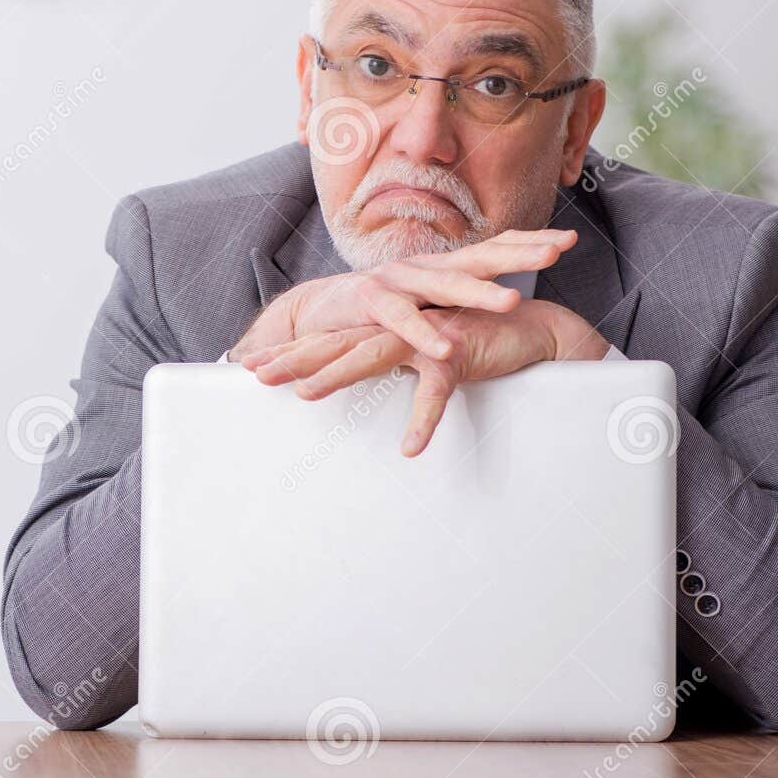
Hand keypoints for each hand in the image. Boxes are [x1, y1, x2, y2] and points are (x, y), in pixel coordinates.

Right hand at [227, 229, 579, 362]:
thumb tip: (506, 303)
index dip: (528, 242)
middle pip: (478, 257)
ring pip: (443, 285)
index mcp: (441, 268)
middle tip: (557, 251)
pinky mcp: (368, 303)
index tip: (568, 240)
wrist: (314, 315)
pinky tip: (445, 349)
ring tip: (512, 303)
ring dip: (477, 294)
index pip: (491, 248)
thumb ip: (459, 304)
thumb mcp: (426, 305)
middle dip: (519, 254)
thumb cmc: (376, 313)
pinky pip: (400, 320)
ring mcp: (396, 281)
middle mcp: (423, 268)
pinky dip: (422, 334)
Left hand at [240, 300, 607, 455]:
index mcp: (386, 331)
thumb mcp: (419, 362)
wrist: (528, 331)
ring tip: (304, 396)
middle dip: (293, 359)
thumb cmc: (471, 346)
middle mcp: (398, 329)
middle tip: (256, 373)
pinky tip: (410, 448)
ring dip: (337, 376)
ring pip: (372, 356)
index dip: (290, 352)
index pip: (328, 341)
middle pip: (336, 344)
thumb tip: (357, 387)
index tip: (249, 365)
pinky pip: (436, 391)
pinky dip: (423, 420)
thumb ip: (389, 369)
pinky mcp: (458, 351)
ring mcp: (425, 337)